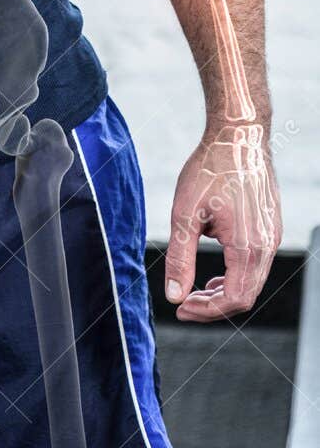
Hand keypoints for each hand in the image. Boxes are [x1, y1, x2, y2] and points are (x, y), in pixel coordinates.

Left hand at [165, 124, 281, 320]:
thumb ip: (181, 258)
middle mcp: (268, 247)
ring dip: (224, 291)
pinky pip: (257, 264)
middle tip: (184, 303)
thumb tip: (174, 295)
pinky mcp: (271, 228)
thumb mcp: (185, 214)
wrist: (239, 136)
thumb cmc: (211, 169)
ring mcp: (273, 238)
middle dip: (213, 305)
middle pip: (245, 297)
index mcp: (248, 248)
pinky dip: (236, 274)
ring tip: (196, 290)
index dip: (205, 311)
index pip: (232, 300)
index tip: (179, 309)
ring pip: (252, 282)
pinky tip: (216, 269)